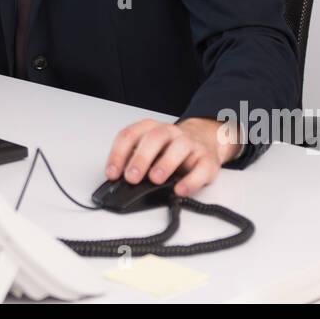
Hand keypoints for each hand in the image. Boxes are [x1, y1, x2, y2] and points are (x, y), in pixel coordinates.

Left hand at [105, 117, 242, 196]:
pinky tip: (179, 190)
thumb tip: (119, 180)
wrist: (205, 141)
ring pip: (179, 148)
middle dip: (140, 158)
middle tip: (131, 177)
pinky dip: (190, 181)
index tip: (112, 174)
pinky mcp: (207, 160)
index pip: (130, 136)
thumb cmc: (171, 149)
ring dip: (165, 164)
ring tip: (155, 180)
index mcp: (151, 129)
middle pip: (154, 139)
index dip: (118, 154)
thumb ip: (134, 161)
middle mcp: (170, 132)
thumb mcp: (150, 150)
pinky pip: (200, 168)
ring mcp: (190, 144)